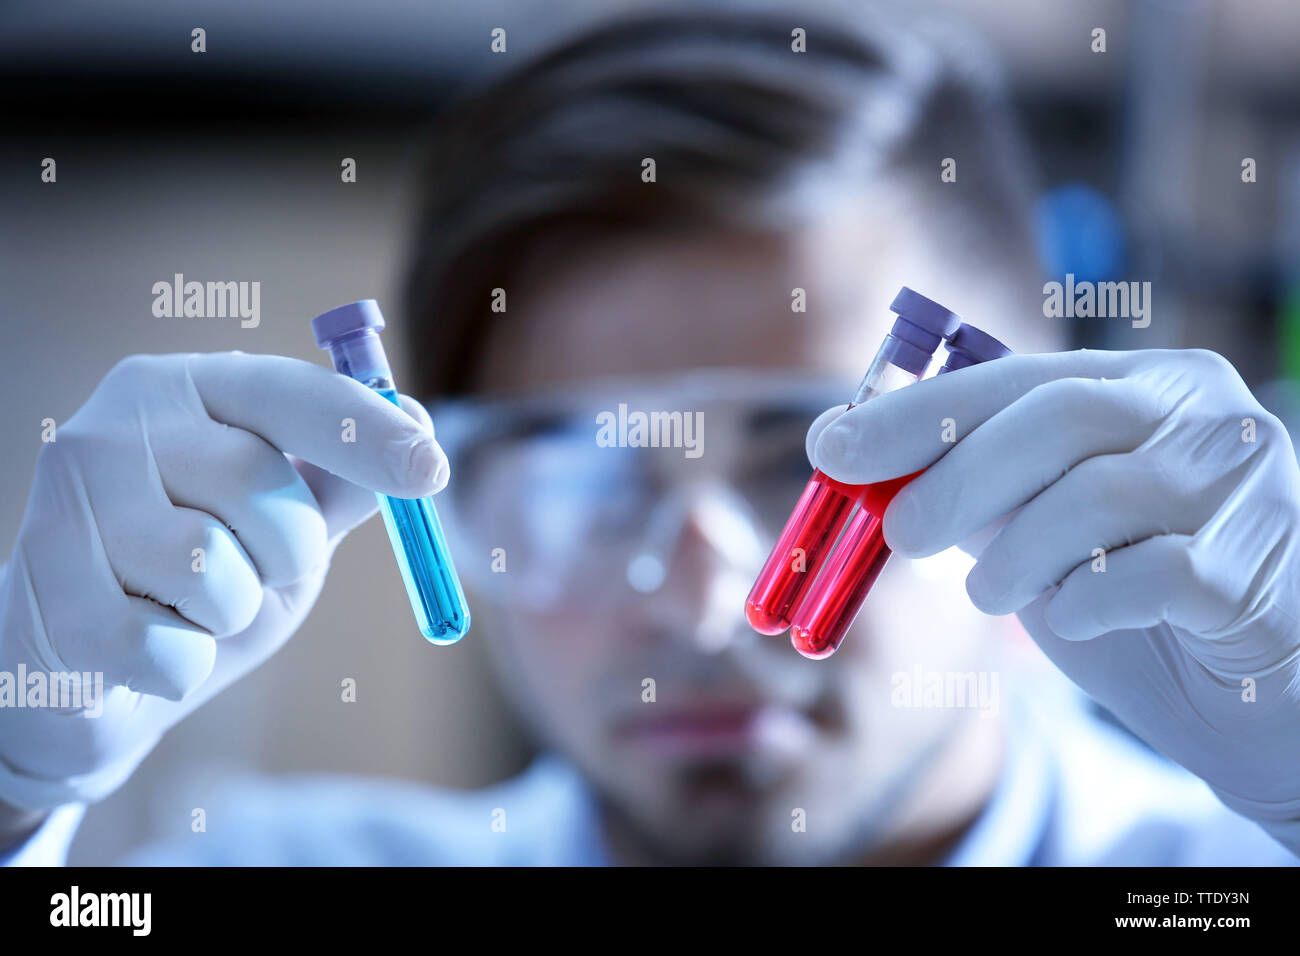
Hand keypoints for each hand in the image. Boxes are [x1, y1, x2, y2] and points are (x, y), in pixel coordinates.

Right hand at [0, 351, 445, 811]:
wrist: (85, 670)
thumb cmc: (200, 580)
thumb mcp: (282, 528)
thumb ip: (339, 483)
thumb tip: (416, 420)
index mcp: (181, 390)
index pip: (286, 393)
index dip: (366, 431)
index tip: (433, 469)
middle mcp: (113, 428)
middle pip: (258, 483)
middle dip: (289, 550)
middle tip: (257, 568)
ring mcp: (66, 508)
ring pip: (214, 570)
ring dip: (232, 612)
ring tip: (186, 608)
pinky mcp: (45, 598)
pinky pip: (170, 649)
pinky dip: (183, 667)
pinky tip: (143, 649)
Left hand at [811, 348, 1299, 850]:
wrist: (1246, 685)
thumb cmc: (1128, 594)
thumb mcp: (1035, 526)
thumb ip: (965, 485)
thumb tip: (842, 450)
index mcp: (1144, 384)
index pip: (1015, 378)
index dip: (915, 413)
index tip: (832, 449)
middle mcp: (1204, 415)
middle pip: (1058, 419)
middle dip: (956, 480)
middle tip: (900, 536)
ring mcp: (1247, 485)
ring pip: (1097, 496)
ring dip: (1015, 556)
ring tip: (992, 592)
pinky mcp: (1260, 568)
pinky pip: (1151, 575)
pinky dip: (1086, 602)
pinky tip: (1075, 616)